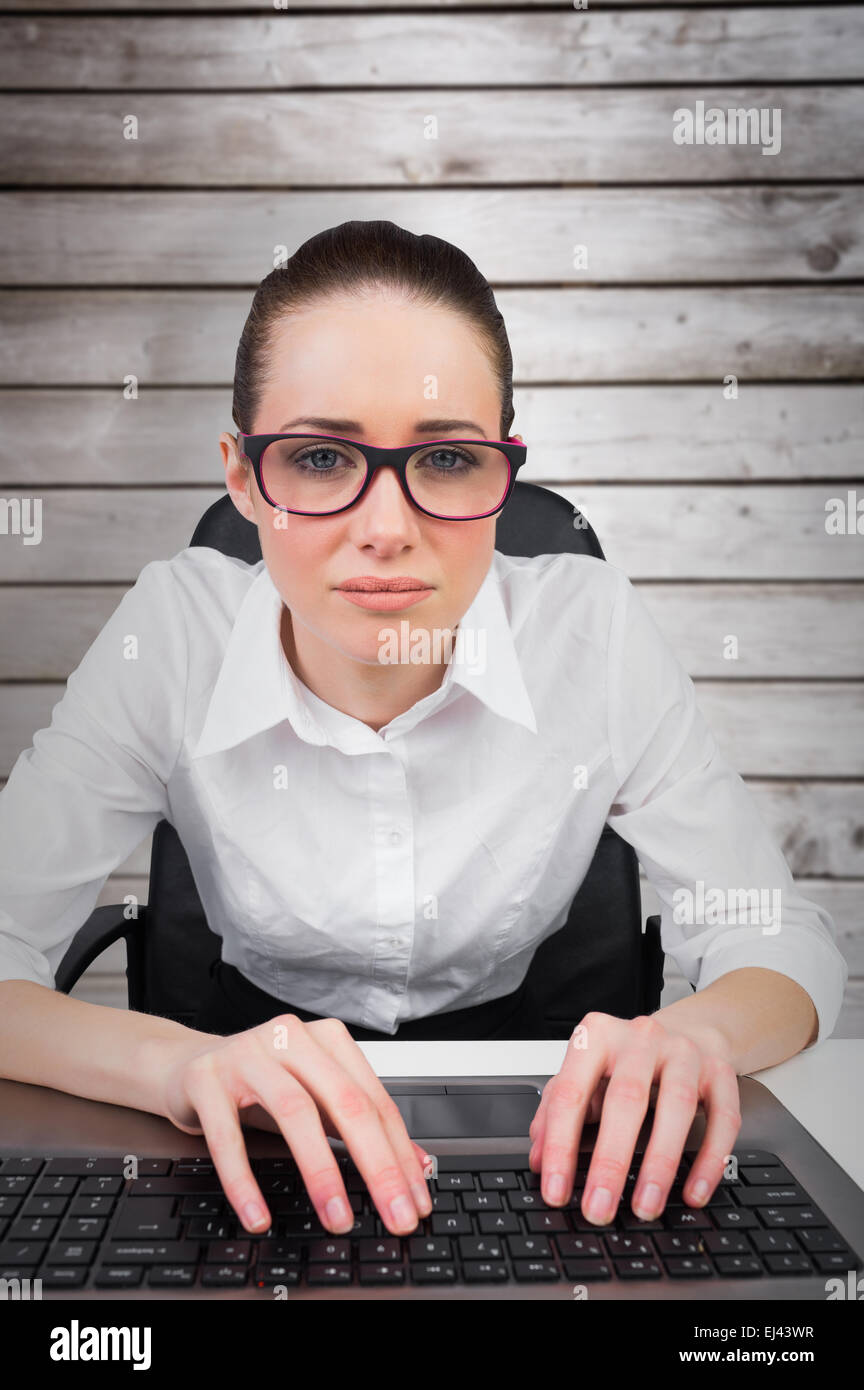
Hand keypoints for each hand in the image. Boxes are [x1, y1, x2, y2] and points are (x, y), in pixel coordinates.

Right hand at [156, 1015, 432, 1238]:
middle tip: (394, 1214)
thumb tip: (418, 1167)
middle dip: (377, 1165)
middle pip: (346, 1103)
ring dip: (320, 1172)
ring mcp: (248, 1054)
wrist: (188, 1065)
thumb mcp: (316, 1098)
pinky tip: (259, 1216)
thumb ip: (364, 1126)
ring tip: (337, 1218)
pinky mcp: (207, 1077)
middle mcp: (292, 1038)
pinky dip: (245, 1181)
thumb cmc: (262, 1085)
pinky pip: (228, 1136)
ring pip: (295, 1113)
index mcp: (328, 1039)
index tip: (415, 1200)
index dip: (400, 1154)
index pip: (375, 1101)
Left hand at [528, 1012, 740, 1224]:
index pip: (571, 1093)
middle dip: (610, 1162)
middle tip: (599, 1209)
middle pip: (626, 1100)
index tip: (556, 1191)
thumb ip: (556, 1113)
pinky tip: (693, 1192)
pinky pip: (722, 1118)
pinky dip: (709, 1160)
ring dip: (660, 1163)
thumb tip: (539, 1161)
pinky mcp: (721, 1072)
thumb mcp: (586, 1076)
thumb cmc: (626, 1062)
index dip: (560, 1146)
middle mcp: (641, 1038)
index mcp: (597, 1036)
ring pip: (677, 1106)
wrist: (686, 1030)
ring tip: (645, 1207)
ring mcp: (685, 1052)